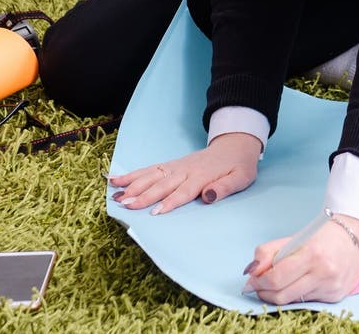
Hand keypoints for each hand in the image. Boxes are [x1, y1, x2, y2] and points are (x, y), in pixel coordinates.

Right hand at [109, 132, 261, 213]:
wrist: (235, 145)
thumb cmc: (239, 165)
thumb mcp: (241, 177)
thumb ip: (225, 187)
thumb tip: (208, 196)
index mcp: (203, 175)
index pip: (184, 190)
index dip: (170, 202)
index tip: (155, 212)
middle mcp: (186, 170)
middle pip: (163, 183)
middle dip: (144, 195)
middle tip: (126, 205)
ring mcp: (177, 166)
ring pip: (152, 174)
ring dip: (134, 184)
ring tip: (116, 194)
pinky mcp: (172, 164)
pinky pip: (151, 168)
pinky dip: (133, 174)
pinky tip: (116, 179)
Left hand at [243, 213, 358, 303]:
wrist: (355, 237)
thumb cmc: (322, 236)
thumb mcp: (294, 237)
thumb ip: (269, 252)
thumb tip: (251, 272)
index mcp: (312, 253)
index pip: (277, 277)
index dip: (259, 281)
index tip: (252, 279)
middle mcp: (323, 273)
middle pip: (282, 295)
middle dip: (264, 292)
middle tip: (258, 285)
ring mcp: (330, 287)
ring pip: (293, 301)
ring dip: (279, 294)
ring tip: (276, 283)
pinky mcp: (335, 297)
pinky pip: (306, 301)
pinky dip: (296, 294)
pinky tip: (298, 283)